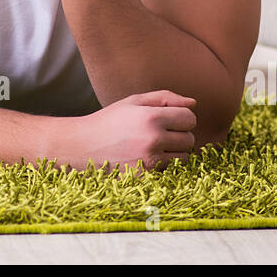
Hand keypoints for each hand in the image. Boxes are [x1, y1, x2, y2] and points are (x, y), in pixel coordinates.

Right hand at [56, 90, 197, 174]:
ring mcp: (150, 162)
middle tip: (159, 133)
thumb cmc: (110, 120)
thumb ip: (165, 98)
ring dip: (174, 152)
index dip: (182, 117)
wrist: (83, 146)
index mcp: (152, 117)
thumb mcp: (134, 102)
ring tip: (153, 146)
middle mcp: (153, 140)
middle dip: (179, 135)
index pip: (189, 118)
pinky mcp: (146, 178)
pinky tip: (147, 158)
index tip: (169, 119)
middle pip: (189, 139)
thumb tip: (193, 103)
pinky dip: (164, 166)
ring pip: (184, 158)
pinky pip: (171, 172)